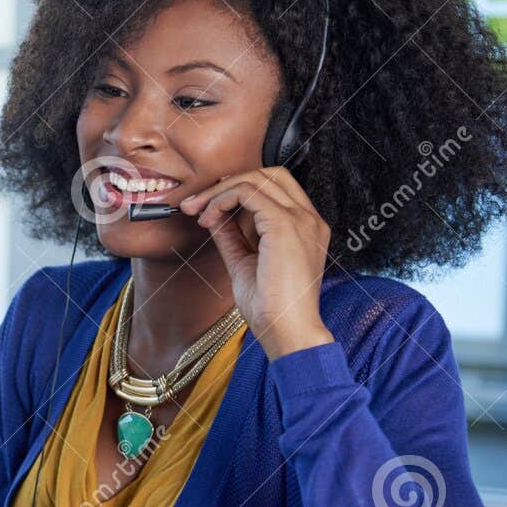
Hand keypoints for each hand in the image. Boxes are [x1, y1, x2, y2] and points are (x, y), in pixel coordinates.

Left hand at [177, 166, 335, 360]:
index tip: (209, 204)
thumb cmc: (272, 308)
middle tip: (197, 203)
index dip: (240, 188)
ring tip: (197, 212)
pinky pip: (247, 193)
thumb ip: (232, 236)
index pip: (275, 188)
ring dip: (219, 191)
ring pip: (255, 179)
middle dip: (228, 183)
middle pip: (268, 174)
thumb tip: (213, 215)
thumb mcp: (245, 263)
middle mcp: (309, 219)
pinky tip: (208, 218)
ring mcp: (300, 219)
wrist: (287, 331)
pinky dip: (222, 200)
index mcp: (306, 228)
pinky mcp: (284, 224)